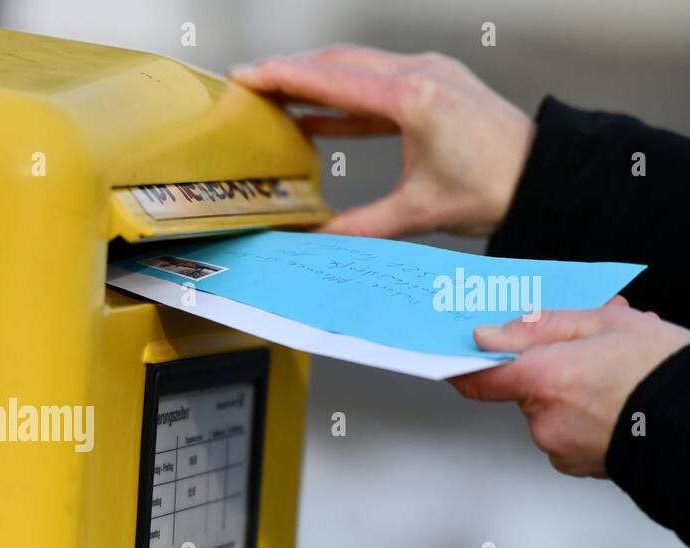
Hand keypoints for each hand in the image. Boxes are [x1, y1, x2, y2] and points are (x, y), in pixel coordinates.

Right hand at [230, 46, 533, 238]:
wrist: (547, 177)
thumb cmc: (494, 189)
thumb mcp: (417, 212)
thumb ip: (358, 226)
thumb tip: (312, 240)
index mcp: (413, 98)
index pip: (333, 79)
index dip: (283, 77)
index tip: (246, 75)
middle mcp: (420, 74)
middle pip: (339, 61)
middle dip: (290, 71)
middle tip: (248, 83)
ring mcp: (430, 73)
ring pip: (357, 66)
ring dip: (314, 80)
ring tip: (273, 96)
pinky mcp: (435, 84)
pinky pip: (376, 82)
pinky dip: (343, 96)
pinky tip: (318, 115)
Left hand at [450, 300, 689, 476]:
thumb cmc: (664, 371)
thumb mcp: (608, 324)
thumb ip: (541, 327)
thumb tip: (489, 334)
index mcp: (545, 379)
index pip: (479, 378)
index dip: (467, 365)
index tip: (464, 356)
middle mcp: (544, 418)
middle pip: (524, 389)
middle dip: (551, 370)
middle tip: (590, 354)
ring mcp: (558, 446)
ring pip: (548, 410)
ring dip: (572, 394)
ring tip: (617, 379)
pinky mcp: (575, 465)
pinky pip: (565, 434)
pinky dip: (583, 419)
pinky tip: (617, 406)